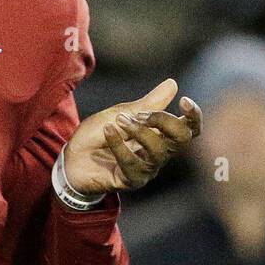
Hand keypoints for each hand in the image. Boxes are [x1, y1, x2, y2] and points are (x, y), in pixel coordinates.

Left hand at [62, 78, 201, 196]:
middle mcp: (158, 152)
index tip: (183, 101)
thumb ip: (147, 104)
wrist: (70, 158)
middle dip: (164, 120)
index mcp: (159, 135)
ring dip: (139, 131)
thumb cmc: (96, 136)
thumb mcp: (119, 114)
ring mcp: (146, 168)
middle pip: (182, 139)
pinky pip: (134, 163)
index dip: (194, 116)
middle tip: (139, 114)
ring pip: (160, 151)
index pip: (189, 128)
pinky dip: (120, 144)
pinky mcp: (130, 180)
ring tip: (118, 121)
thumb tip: (173, 84)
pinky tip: (108, 131)